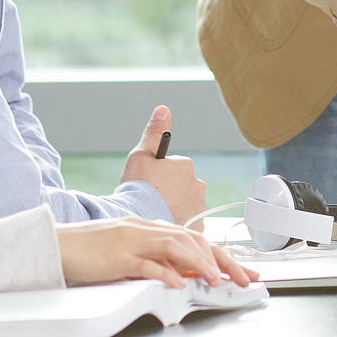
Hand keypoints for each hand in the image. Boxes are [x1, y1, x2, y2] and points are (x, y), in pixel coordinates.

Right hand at [55, 217, 256, 289]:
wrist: (57, 244)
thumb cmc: (91, 249)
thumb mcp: (129, 251)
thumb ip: (156, 258)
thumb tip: (184, 273)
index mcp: (150, 228)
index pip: (193, 239)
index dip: (220, 254)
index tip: (241, 271)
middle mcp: (145, 230)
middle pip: (192, 240)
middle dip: (221, 259)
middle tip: (242, 277)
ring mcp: (131, 241)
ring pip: (174, 246)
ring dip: (199, 263)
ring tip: (217, 279)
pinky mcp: (117, 256)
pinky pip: (144, 263)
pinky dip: (164, 272)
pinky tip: (179, 282)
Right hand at [119, 106, 207, 223]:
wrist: (138, 219)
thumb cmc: (137, 187)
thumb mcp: (140, 154)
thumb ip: (153, 132)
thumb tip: (163, 110)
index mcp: (186, 166)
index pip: (175, 168)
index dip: (160, 176)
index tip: (150, 184)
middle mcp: (198, 185)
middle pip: (183, 186)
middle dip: (171, 191)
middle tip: (153, 200)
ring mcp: (199, 206)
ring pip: (187, 204)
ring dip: (176, 207)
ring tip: (157, 213)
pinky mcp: (198, 226)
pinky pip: (190, 221)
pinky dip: (180, 221)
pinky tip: (166, 223)